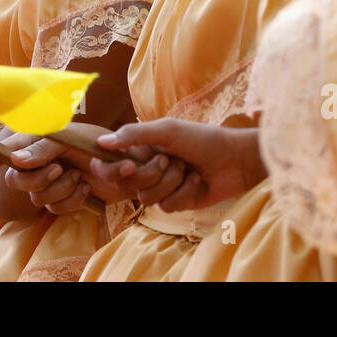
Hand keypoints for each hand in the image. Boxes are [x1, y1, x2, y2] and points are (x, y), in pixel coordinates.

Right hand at [0, 124, 139, 209]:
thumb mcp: (74, 140)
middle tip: (59, 170)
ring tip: (80, 177)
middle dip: (37, 179)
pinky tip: (86, 190)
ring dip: (61, 189)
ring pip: (36, 196)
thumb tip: (15, 159)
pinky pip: (53, 208)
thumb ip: (44, 148)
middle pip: (16, 178)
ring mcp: (50, 180)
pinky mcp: (62, 198)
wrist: (133, 166)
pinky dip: (72, 200)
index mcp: (41, 138)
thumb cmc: (104, 145)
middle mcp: (41, 159)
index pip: (9, 146)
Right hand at [91, 120, 264, 211]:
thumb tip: (101, 141)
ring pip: (147, 198)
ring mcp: (162, 187)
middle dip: (154, 172)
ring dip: (171, 182)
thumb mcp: (167, 130)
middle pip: (130, 183)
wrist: (235, 159)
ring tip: (188, 169)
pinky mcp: (177, 202)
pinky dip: (184, 192)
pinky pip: (167, 206)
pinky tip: (197, 181)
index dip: (114, 169)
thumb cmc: (202, 138)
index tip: (128, 165)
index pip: (113, 164)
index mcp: (142, 149)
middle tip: (172, 159)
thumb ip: (133, 134)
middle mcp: (148, 168)